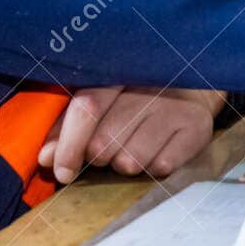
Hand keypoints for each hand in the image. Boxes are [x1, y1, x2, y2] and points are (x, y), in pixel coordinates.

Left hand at [37, 86, 226, 184]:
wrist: (192, 94)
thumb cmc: (135, 103)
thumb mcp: (101, 106)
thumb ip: (68, 129)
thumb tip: (46, 158)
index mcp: (117, 74)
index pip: (87, 107)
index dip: (69, 144)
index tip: (62, 171)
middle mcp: (148, 85)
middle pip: (104, 142)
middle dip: (100, 157)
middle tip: (111, 148)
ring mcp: (175, 105)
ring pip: (130, 161)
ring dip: (126, 164)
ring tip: (135, 148)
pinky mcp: (198, 126)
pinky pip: (160, 167)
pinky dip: (154, 167)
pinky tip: (159, 150)